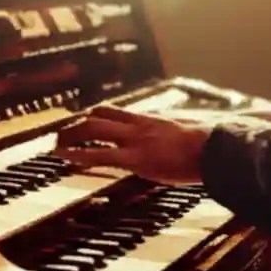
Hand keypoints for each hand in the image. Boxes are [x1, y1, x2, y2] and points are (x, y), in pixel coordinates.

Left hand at [54, 105, 212, 184]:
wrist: (213, 149)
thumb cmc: (206, 144)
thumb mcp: (186, 131)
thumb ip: (173, 132)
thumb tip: (177, 135)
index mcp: (149, 119)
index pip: (114, 111)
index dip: (94, 116)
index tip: (82, 121)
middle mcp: (138, 125)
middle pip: (98, 116)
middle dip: (76, 125)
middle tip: (62, 134)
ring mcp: (135, 140)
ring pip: (93, 130)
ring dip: (71, 137)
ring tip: (56, 147)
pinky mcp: (135, 158)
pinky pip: (100, 155)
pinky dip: (79, 156)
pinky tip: (65, 159)